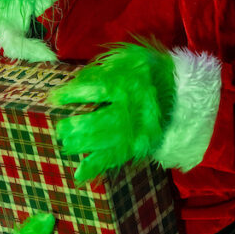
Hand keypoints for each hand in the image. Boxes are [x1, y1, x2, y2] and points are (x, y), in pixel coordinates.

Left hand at [47, 42, 174, 182]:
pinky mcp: (136, 146)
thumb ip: (103, 70)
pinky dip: (96, 167)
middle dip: (73, 126)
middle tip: (59, 128)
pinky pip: (114, 158)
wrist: (181, 93)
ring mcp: (133, 132)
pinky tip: (79, 173)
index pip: (93, 90)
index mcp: (126, 85)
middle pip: (96, 122)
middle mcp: (129, 111)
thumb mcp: (128, 60)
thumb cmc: (147, 72)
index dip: (70, 95)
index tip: (53, 98)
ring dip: (80, 144)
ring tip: (65, 142)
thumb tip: (77, 81)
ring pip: (102, 143)